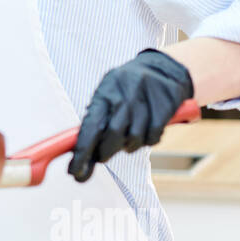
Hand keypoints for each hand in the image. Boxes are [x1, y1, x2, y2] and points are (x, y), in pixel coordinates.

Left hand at [68, 48, 194, 182]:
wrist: (162, 68)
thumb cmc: (126, 90)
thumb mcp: (108, 97)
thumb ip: (95, 123)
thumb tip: (78, 158)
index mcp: (105, 93)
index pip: (90, 126)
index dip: (82, 152)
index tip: (74, 172)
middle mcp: (124, 95)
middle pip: (113, 134)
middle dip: (106, 152)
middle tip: (103, 156)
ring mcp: (145, 99)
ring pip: (134, 139)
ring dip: (129, 146)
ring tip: (129, 135)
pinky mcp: (165, 105)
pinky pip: (153, 138)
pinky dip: (148, 141)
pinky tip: (147, 130)